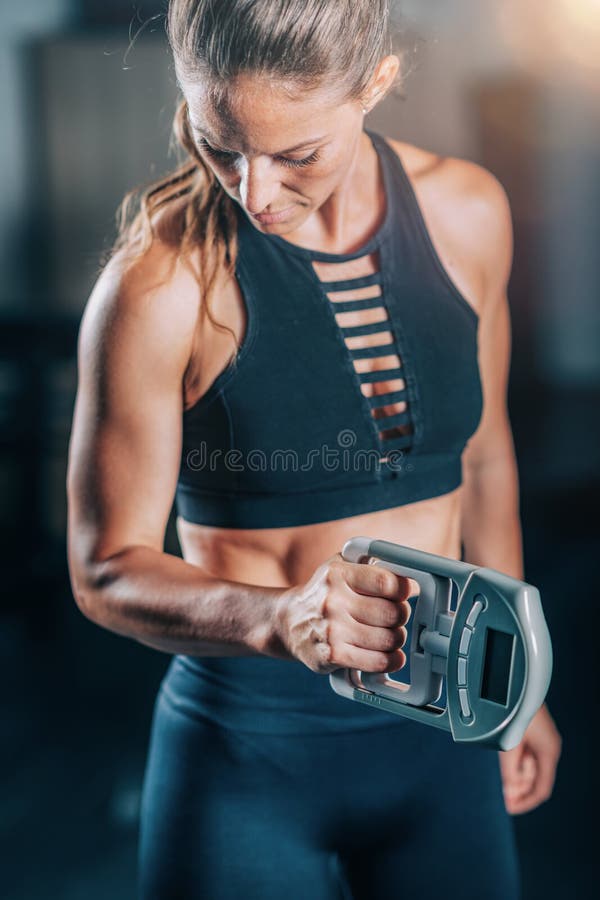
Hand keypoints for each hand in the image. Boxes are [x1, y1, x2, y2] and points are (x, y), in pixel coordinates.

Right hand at [273, 553, 412, 673]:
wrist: (287, 621)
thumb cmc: (324, 593)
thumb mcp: (340, 567)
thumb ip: (372, 566)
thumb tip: (411, 580)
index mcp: (338, 574)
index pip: (386, 581)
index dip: (404, 589)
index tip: (405, 592)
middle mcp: (333, 601)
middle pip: (392, 612)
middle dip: (401, 615)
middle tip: (396, 616)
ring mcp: (331, 630)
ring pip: (389, 639)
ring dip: (397, 638)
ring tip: (390, 634)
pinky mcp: (332, 656)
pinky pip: (377, 662)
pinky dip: (392, 660)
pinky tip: (391, 655)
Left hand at [499, 703, 561, 814]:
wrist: (519, 683)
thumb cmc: (518, 708)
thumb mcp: (511, 743)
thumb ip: (509, 769)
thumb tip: (508, 792)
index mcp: (548, 752)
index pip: (542, 789)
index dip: (527, 802)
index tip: (512, 808)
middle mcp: (548, 747)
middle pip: (535, 779)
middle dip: (520, 789)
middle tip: (504, 797)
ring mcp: (541, 739)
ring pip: (530, 767)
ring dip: (517, 776)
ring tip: (503, 783)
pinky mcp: (533, 732)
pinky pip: (526, 755)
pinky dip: (517, 763)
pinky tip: (506, 764)